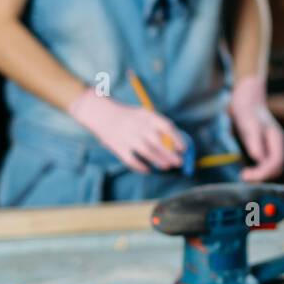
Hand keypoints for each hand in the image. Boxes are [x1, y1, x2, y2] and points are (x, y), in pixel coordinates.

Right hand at [68, 88, 186, 172]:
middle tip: (179, 162)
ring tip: (166, 166)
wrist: (101, 113)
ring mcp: (128, 137)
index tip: (183, 149)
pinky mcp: (118, 147)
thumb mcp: (143, 114)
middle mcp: (138, 126)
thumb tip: (174, 144)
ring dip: (159, 160)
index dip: (177, 139)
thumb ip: (156, 126)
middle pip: (158, 142)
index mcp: (147, 116)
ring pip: (147, 152)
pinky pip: (131, 160)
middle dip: (170, 154)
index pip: (166, 127)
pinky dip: (140, 166)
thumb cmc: (127, 116)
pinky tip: (147, 170)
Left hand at [230, 75, 283, 181]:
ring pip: (272, 168)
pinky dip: (259, 171)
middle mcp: (278, 145)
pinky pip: (266, 164)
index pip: (275, 163)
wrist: (248, 98)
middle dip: (262, 176)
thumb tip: (258, 159)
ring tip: (245, 175)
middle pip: (276, 168)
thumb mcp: (249, 124)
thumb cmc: (248, 109)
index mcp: (277, 139)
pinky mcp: (266, 148)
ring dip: (260, 175)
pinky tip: (248, 170)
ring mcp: (273, 147)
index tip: (246, 176)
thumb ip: (254, 141)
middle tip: (243, 177)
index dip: (262, 173)